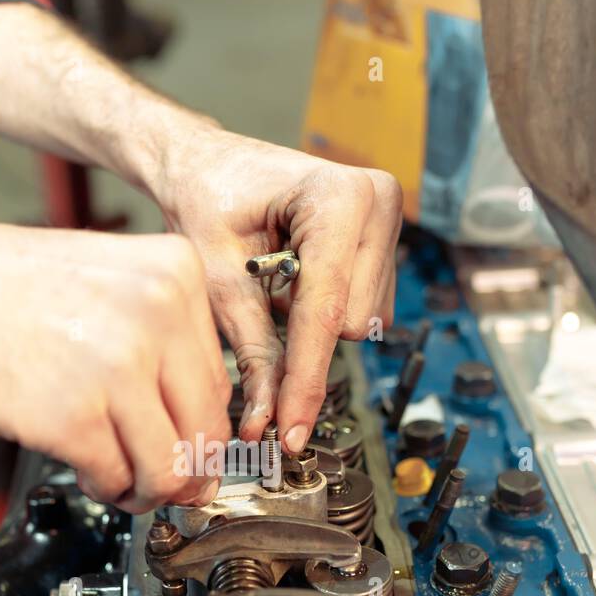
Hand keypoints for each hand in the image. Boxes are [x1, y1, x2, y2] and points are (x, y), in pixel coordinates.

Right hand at [0, 219, 231, 512]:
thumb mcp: (103, 284)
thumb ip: (160, 348)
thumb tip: (202, 437)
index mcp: (175, 270)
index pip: (221, 381)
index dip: (199, 430)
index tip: (180, 447)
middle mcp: (157, 310)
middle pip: (207, 429)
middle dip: (181, 470)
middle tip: (152, 480)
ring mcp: (117, 363)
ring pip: (172, 467)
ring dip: (145, 489)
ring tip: (115, 479)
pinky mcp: (72, 415)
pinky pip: (117, 479)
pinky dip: (104, 489)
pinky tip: (81, 469)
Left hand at [159, 125, 401, 448]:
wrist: (209, 164)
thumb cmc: (206, 200)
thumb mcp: (218, 279)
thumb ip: (252, 351)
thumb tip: (267, 420)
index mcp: (337, 195)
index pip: (325, 312)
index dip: (305, 380)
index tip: (291, 431)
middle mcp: (377, 201)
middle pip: (350, 324)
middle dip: (303, 337)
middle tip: (258, 298)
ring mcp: (389, 218)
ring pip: (361, 322)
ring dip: (313, 320)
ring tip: (276, 276)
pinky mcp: (386, 239)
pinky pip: (362, 308)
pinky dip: (324, 308)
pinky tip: (297, 276)